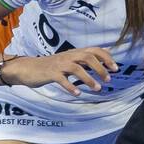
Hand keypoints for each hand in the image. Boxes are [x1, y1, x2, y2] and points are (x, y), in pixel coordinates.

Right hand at [0, 47, 117, 94]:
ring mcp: (59, 64)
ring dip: (89, 79)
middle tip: (108, 80)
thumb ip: (84, 62)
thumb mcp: (69, 61)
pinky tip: (77, 94)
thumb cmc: (51, 67)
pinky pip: (62, 80)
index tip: (115, 68)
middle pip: (87, 57)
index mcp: (74, 53)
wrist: (28, 68)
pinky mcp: (50, 73)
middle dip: (100, 68)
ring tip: (98, 89)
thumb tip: (103, 62)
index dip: (106, 57)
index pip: (94, 50)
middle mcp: (68, 56)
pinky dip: (71, 87)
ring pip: (76, 68)